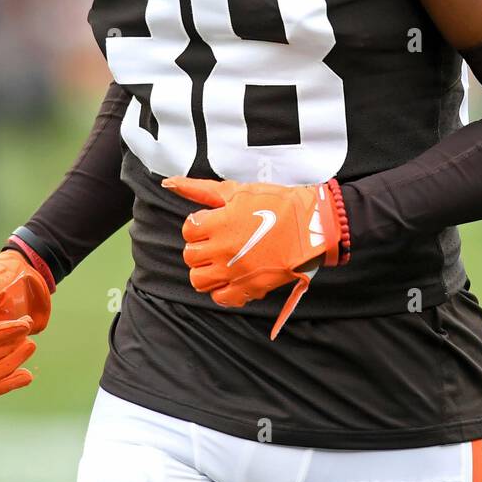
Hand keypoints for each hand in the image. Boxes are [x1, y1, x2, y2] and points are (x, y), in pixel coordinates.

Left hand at [162, 176, 343, 338]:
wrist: (313, 225)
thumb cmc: (278, 203)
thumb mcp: (238, 190)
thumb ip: (200, 189)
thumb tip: (168, 183)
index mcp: (219, 223)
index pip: (188, 229)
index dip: (198, 225)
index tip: (212, 222)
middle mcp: (222, 249)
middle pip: (190, 256)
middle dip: (199, 248)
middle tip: (217, 241)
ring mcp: (235, 272)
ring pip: (199, 280)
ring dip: (205, 271)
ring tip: (220, 261)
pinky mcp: (249, 288)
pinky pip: (221, 298)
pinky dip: (223, 290)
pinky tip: (233, 276)